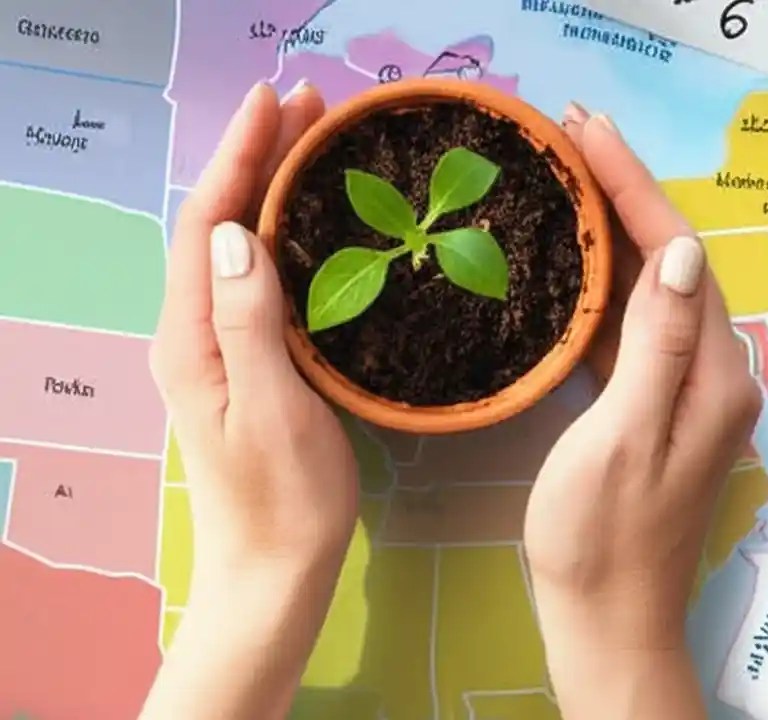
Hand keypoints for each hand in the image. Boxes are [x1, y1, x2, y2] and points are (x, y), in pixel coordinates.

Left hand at [141, 81, 355, 719]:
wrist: (275, 574)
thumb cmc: (285, 501)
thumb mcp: (275, 409)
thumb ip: (251, 320)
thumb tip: (239, 231)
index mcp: (192, 338)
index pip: (207, 223)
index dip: (240, 156)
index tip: (279, 100)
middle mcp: (194, 333)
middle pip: (217, 224)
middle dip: (256, 157)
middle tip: (313, 105)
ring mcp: (218, 350)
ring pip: (236, 248)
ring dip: (268, 187)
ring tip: (315, 143)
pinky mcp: (246, 365)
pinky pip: (255, 278)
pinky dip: (282, 232)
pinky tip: (314, 223)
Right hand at [524, 105, 761, 717]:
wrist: (608, 623)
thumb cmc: (604, 540)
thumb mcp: (625, 436)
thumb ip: (657, 344)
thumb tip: (676, 253)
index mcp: (715, 374)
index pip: (679, 255)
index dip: (634, 188)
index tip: (587, 130)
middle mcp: (714, 374)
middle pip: (673, 263)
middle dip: (626, 195)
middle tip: (571, 138)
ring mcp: (687, 393)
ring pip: (654, 291)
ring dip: (614, 234)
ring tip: (566, 181)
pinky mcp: (656, 411)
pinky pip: (636, 329)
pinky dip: (605, 288)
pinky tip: (572, 266)